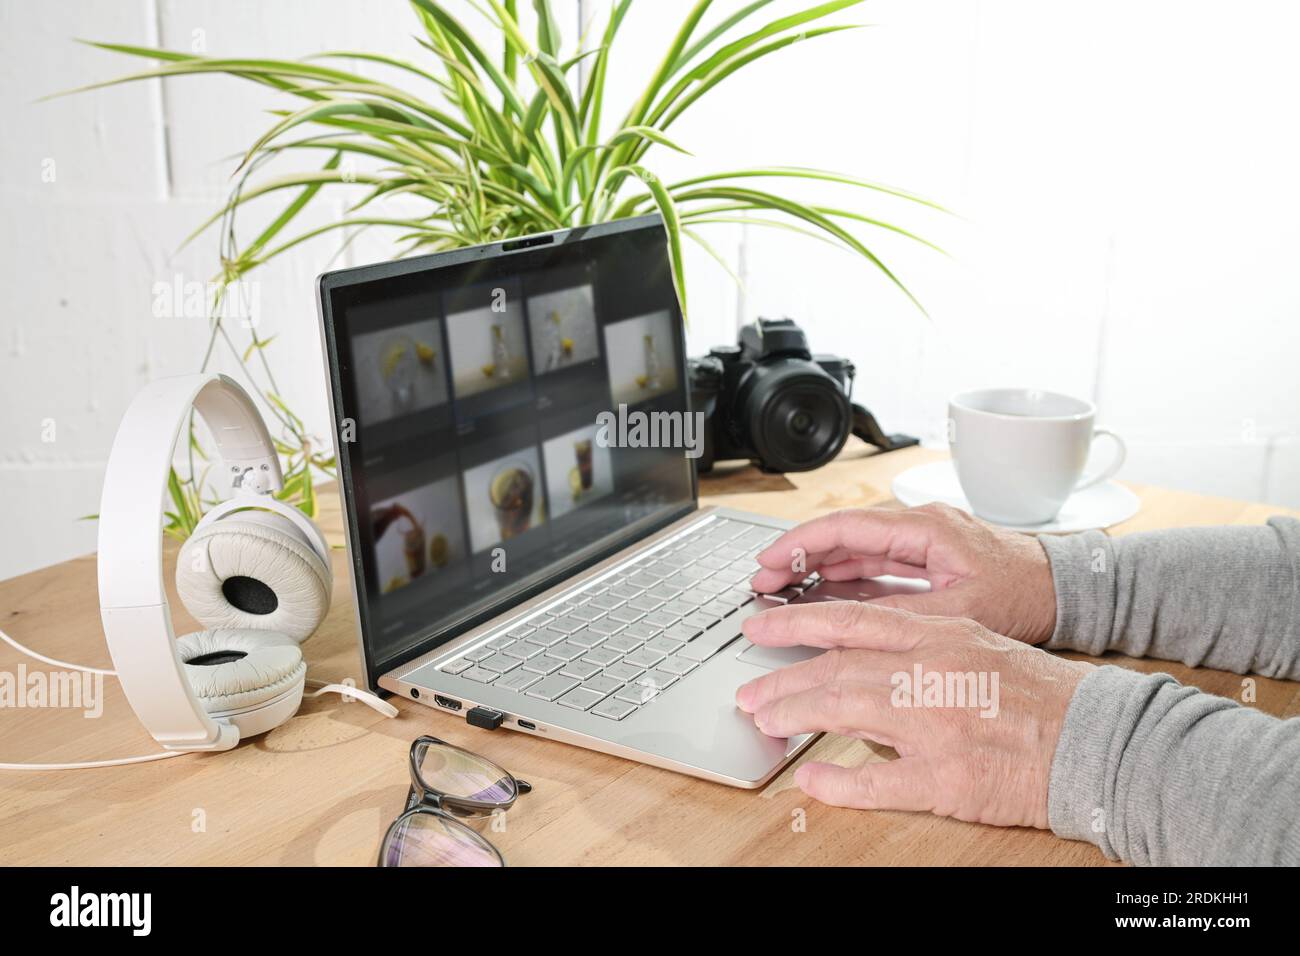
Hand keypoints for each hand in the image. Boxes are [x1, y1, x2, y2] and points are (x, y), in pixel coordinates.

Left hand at [736, 601, 1091, 827]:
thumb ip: (920, 648)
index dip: (795, 623)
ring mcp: (937, 724)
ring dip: (795, 716)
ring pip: (844, 711)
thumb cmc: (1040, 695)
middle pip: (836, 668)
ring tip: (765, 723)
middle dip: (783, 680)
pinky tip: (812, 782)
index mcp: (939, 635)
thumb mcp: (977, 646)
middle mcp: (931, 672)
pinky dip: (838, 782)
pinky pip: (878, 780)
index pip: (850, 620)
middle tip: (750, 693)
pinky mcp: (948, 777)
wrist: (1097, 739)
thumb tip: (866, 663)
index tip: (758, 627)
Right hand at [751, 503, 1057, 644]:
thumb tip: (852, 631)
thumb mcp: (960, 611)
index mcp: (923, 528)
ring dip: (816, 569)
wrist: (1068, 590)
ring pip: (854, 551)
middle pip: (841, 537)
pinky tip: (821, 597)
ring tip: (780, 591)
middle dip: (798, 558)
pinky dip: (843, 579)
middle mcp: (917, 527)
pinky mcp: (927, 560)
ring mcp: (921, 542)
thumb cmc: (1027, 593)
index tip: (768, 562)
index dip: (799, 544)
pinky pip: (874, 566)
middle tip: (761, 583)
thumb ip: (903, 616)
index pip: (844, 528)